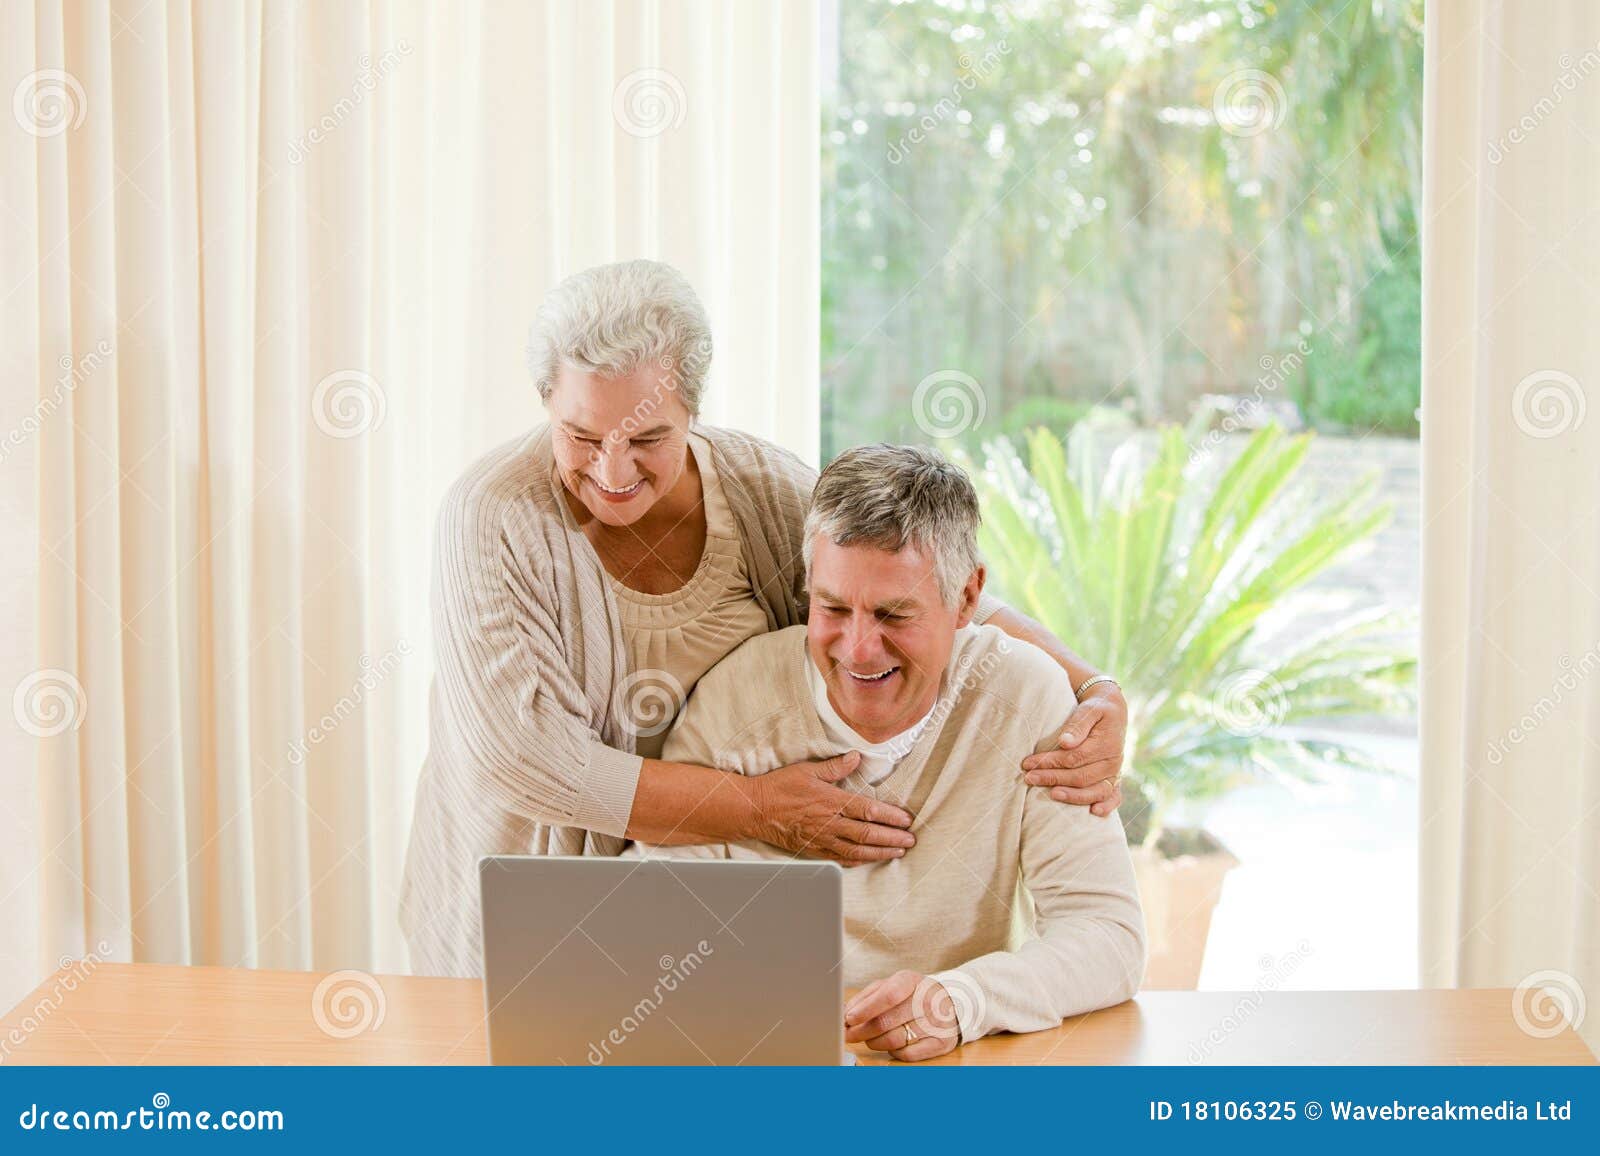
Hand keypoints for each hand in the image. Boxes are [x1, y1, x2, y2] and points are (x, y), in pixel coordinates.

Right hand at [748, 752, 915, 864]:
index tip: (906, 820)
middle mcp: (828, 822)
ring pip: (857, 850)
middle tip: (910, 840)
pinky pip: (840, 858)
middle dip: (891, 838)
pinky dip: (858, 860)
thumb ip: (834, 766)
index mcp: (830, 800)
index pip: (867, 810)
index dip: (889, 816)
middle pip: (867, 834)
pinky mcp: (813, 849)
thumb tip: (856, 757)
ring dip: (880, 852)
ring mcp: (821, 839)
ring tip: (898, 852)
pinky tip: (869, 859)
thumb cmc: (779, 786)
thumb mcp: (807, 769)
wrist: (754, 810)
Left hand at [844, 970, 960, 1061]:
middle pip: (885, 1022)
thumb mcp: (892, 985)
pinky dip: (892, 1051)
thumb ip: (867, 997)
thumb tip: (846, 1013)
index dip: (865, 1009)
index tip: (849, 1019)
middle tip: (849, 1034)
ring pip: (893, 1040)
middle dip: (861, 1031)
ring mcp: (936, 1023)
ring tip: (869, 1038)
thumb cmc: (912, 994)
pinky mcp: (941, 1043)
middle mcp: (927, 1001)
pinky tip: (891, 1044)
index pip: (888, 996)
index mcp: (912, 981)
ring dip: (874, 1042)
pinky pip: (906, 1054)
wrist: (950, 1004)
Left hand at [1021, 683, 1126, 816]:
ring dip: (1072, 796)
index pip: (1074, 758)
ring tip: (1051, 795)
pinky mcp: (1115, 778)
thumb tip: (1065, 742)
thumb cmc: (1096, 709)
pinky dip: (1107, 806)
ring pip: (1095, 790)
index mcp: (1107, 744)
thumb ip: (1078, 725)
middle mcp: (1113, 761)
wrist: (1112, 710)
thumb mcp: (1088, 709)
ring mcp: (1115, 772)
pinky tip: (1094, 812)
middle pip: (1081, 776)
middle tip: (1029, 778)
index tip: (1029, 763)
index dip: (1051, 762)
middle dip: (1053, 778)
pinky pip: (1114, 796)